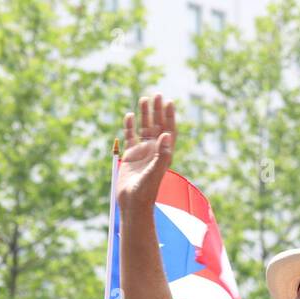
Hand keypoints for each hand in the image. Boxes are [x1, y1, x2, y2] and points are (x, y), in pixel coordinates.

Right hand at [118, 93, 175, 210]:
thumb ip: (162, 153)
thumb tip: (167, 134)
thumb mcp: (155, 171)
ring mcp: (142, 152)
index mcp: (164, 153)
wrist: (132, 203)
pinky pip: (130, 137)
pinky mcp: (130, 156)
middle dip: (157, 110)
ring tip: (143, 99)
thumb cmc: (147, 190)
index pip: (169, 130)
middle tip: (157, 94)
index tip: (169, 102)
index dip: (170, 116)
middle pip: (157, 126)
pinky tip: (129, 116)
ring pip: (144, 128)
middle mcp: (154, 151)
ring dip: (144, 114)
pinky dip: (130, 126)